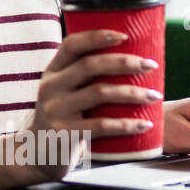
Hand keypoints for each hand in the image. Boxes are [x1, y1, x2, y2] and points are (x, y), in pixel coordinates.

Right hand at [19, 29, 162, 182]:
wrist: (36, 154)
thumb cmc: (61, 119)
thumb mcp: (62, 93)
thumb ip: (83, 79)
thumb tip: (131, 65)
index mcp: (52, 72)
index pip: (72, 45)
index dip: (97, 36)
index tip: (125, 36)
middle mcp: (50, 87)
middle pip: (90, 66)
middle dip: (124, 62)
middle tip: (150, 65)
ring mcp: (56, 110)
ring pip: (99, 93)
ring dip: (132, 92)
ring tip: (153, 96)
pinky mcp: (64, 133)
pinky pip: (100, 125)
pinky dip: (126, 124)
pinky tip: (144, 123)